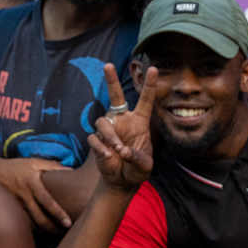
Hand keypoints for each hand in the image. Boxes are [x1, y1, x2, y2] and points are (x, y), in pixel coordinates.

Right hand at [0, 156, 72, 230]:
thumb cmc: (17, 167)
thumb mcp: (34, 162)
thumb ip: (52, 166)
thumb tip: (71, 170)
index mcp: (32, 183)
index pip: (47, 201)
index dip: (58, 213)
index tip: (68, 223)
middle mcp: (24, 196)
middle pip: (39, 218)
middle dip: (52, 228)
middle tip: (63, 233)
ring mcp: (16, 205)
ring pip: (31, 223)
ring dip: (43, 230)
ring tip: (54, 234)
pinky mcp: (11, 210)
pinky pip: (23, 222)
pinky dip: (32, 229)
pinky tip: (40, 231)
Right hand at [88, 62, 157, 189]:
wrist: (121, 181)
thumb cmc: (137, 170)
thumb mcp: (145, 166)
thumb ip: (138, 158)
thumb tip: (123, 150)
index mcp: (139, 122)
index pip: (145, 100)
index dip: (149, 85)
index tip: (153, 69)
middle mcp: (123, 121)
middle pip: (115, 96)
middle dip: (111, 81)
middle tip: (108, 65)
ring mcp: (109, 130)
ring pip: (102, 122)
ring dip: (110, 136)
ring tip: (118, 150)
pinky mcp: (97, 141)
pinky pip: (94, 138)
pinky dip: (101, 148)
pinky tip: (109, 157)